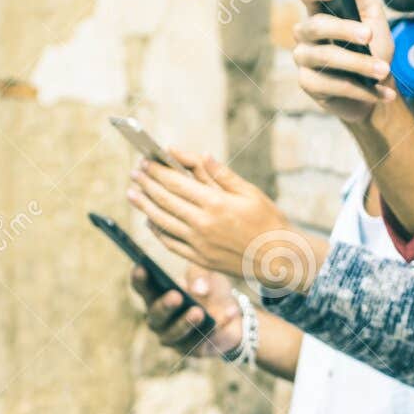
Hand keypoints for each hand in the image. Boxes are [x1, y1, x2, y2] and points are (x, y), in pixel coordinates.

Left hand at [127, 150, 297, 279]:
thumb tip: (197, 154)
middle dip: (146, 183)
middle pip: (164, 199)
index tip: (145, 161)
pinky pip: (170, 242)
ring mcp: (199, 244)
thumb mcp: (250, 192)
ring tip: (132, 193)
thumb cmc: (269, 222)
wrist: (281, 259)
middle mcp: (203, 224)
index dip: (156, 170)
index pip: (175, 182)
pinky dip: (156, 230)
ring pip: (161, 221)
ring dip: (143, 205)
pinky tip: (150, 220)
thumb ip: (221, 174)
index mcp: (216, 203)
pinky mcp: (200, 259)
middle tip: (135, 173)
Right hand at [130, 261, 241, 357]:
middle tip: (176, 296)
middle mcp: (159, 319)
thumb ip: (200, 276)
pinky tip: (224, 317)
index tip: (142, 267)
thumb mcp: (208, 275)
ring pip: (174, 333)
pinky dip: (212, 330)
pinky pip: (200, 342)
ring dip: (185, 323)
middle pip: (155, 315)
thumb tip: (198, 289)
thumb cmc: (211, 289)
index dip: (140, 279)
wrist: (233, 314)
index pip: (142, 288)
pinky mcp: (193, 350)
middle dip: (165, 306)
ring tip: (198, 312)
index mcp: (157, 296)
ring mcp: (174, 337)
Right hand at [292, 0, 396, 122]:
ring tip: (384, 70)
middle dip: (345, 29)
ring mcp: (303, 59)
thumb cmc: (373, 51)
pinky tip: (384, 94)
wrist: (377, 90)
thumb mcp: (376, 24)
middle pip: (317, 26)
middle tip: (368, 35)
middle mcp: (304, 34)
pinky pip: (334, 86)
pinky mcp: (309, 84)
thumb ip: (364, 4)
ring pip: (326, 57)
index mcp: (319, 13)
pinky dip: (362, 90)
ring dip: (359, 64)